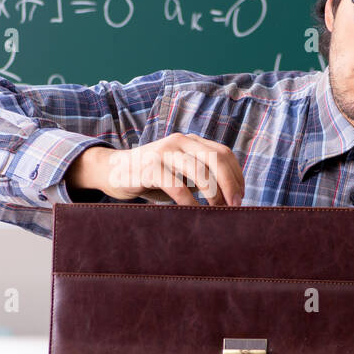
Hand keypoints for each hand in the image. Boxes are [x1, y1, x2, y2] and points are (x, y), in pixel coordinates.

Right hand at [68, 134, 244, 205]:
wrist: (113, 170)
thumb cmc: (151, 177)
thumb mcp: (178, 171)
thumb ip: (200, 175)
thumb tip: (230, 198)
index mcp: (190, 141)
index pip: (224, 153)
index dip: (236, 175)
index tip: (240, 197)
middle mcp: (179, 142)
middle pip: (216, 158)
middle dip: (230, 184)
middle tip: (235, 205)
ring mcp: (163, 152)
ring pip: (199, 171)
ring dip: (212, 194)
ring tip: (215, 211)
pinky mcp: (149, 167)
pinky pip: (176, 185)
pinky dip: (188, 201)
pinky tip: (193, 212)